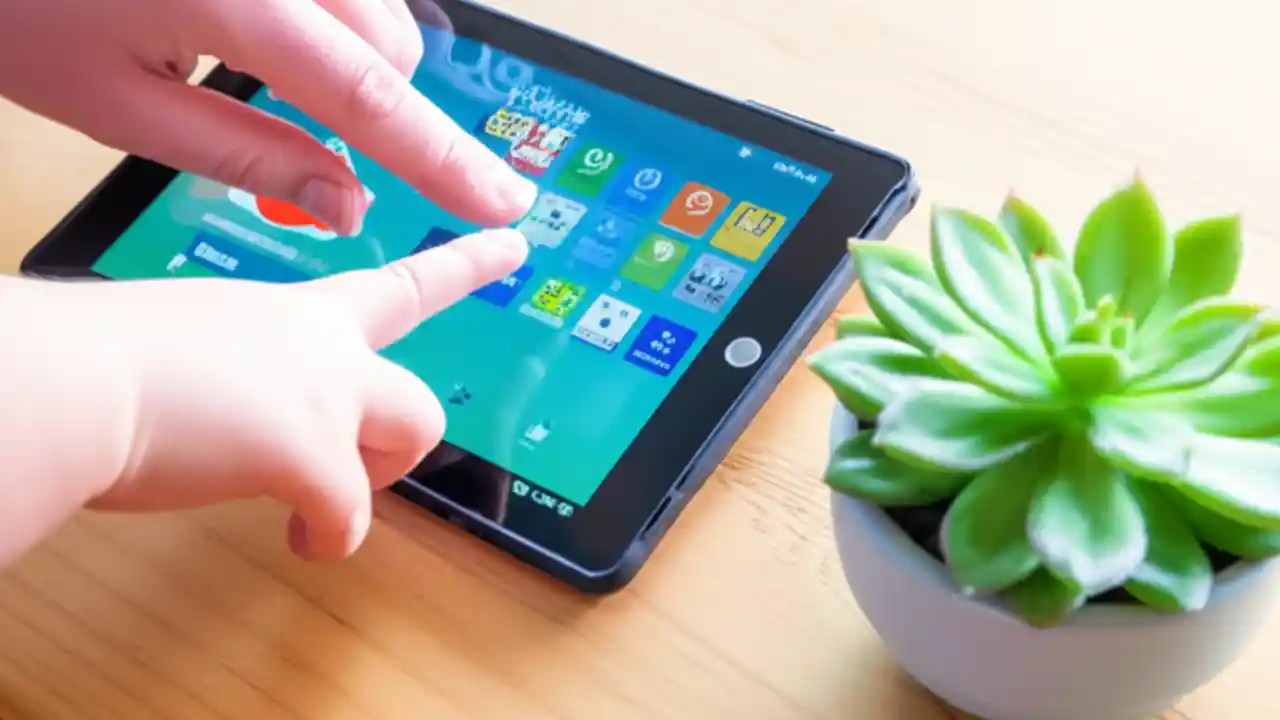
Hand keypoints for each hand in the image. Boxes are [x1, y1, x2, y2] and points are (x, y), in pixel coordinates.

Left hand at [0, 0, 533, 232]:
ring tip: (277, 72)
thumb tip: (350, 204)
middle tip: (335, 149)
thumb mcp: (118, 105)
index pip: (371, 97)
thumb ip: (251, 156)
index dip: (443, 160)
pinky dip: (340, 19)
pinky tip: (274, 27)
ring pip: (380, 8)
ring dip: (363, 60)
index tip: (499, 203)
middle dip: (386, 111)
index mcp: (235, 0)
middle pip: (394, 46)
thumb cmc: (19, 8)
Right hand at [67, 229, 525, 560]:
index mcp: (294, 314)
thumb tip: (224, 412)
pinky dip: (328, 540)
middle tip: (348, 466)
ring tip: (309, 498)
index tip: (513, 246)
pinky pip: (350, 517)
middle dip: (396, 444)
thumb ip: (235, 369)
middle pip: (419, 396)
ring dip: (371, 480)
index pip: (397, 285)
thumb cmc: (105, 358)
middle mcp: (324, 348)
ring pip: (410, 438)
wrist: (74, 377)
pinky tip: (297, 539)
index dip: (462, 266)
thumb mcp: (189, 340)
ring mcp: (327, 396)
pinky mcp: (311, 454)